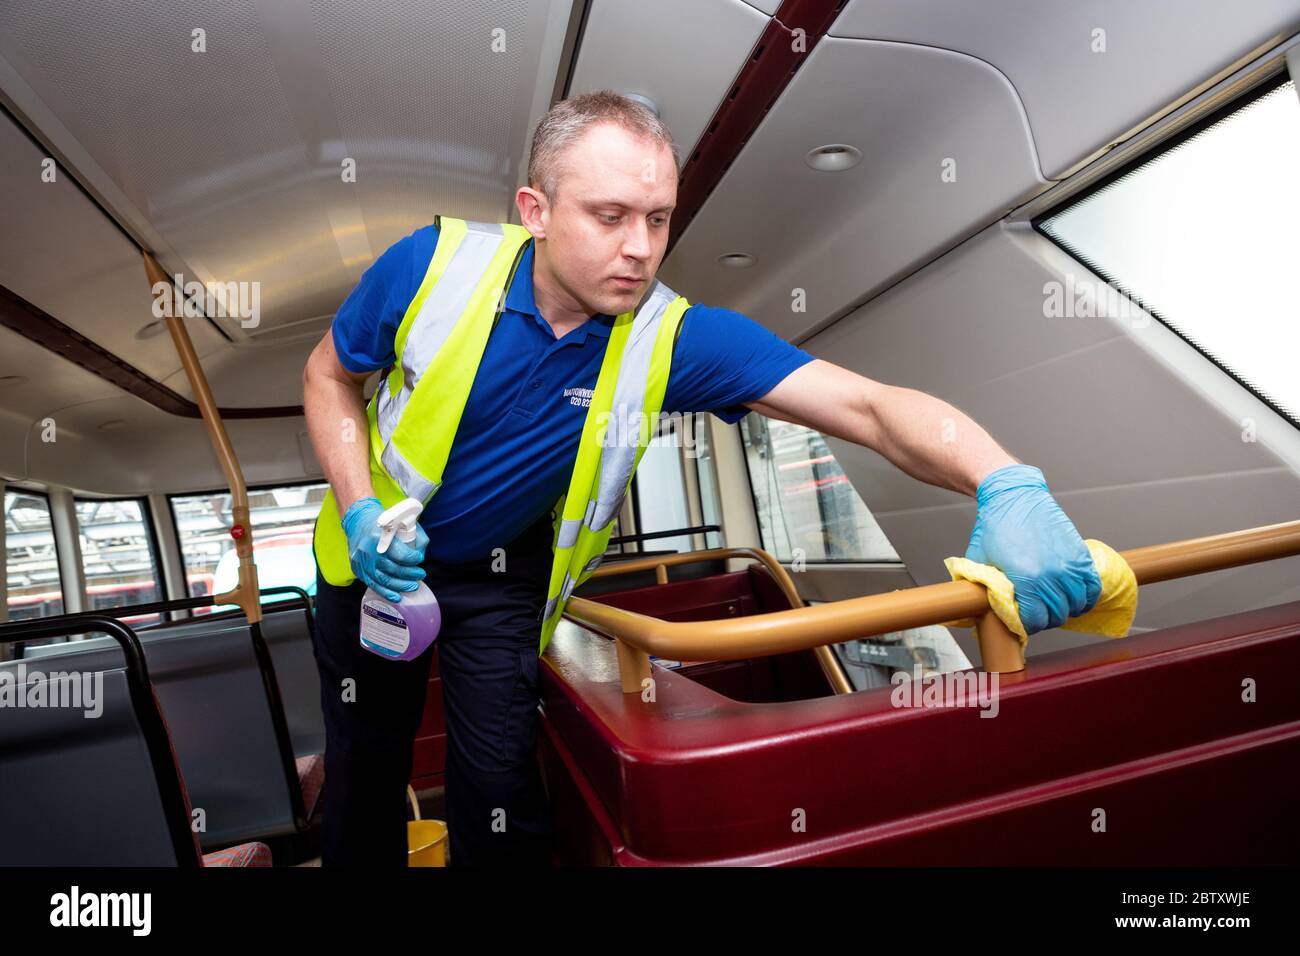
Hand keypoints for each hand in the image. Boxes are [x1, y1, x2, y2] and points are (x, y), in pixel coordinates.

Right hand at [341, 497, 428, 601]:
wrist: (357, 521)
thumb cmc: (381, 521)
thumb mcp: (400, 521)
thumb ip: (414, 537)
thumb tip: (421, 555)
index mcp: (378, 536)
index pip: (399, 553)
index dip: (412, 559)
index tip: (419, 559)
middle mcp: (367, 550)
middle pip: (392, 569)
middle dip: (409, 575)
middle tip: (420, 575)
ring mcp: (360, 561)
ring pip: (382, 580)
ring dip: (400, 586)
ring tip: (413, 586)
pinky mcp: (357, 568)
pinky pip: (372, 584)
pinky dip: (386, 592)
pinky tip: (397, 596)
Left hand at [964, 464, 1100, 634]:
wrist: (1014, 496)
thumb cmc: (994, 527)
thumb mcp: (980, 561)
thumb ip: (986, 588)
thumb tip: (986, 609)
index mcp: (1026, 580)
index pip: (1036, 620)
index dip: (1029, 625)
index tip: (1025, 622)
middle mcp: (1051, 575)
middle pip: (1058, 614)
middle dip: (1047, 618)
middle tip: (1039, 614)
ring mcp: (1069, 564)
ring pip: (1078, 603)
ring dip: (1068, 609)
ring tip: (1056, 605)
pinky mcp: (1080, 554)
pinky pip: (1093, 586)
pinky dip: (1087, 597)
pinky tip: (1077, 598)